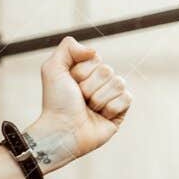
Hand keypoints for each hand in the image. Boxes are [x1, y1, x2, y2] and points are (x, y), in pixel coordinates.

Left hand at [24, 35, 132, 172]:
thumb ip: (68, 47)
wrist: (61, 131)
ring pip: (119, 83)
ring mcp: (111, 97)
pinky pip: (127, 98)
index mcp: (86, 72)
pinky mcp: (120, 112)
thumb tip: (93, 50)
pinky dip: (110, 108)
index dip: (81, 72)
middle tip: (78, 99)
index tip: (70, 84)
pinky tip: (100, 116)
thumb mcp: (52, 69)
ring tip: (87, 109)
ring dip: (98, 98)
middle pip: (107, 71)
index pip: (96, 59)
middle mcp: (99, 83)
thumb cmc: (55, 102)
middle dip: (89, 86)